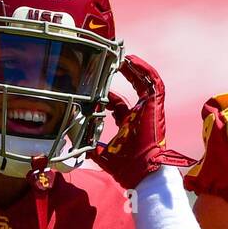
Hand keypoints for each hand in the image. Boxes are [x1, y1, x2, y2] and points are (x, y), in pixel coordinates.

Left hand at [90, 55, 195, 189]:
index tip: (97, 85)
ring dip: (135, 68)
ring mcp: (149, 110)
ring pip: (145, 82)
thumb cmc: (124, 166)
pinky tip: (131, 60)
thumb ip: (88, 146)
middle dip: (124, 73)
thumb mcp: (100, 153)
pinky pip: (154, 84)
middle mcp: (140, 114)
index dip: (108, 93)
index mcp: (128, 124)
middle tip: (112, 61)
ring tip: (123, 56)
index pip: (118, 103)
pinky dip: (144, 70)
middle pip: (134, 88)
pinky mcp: (156, 107)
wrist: (140, 172)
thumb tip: (72, 143)